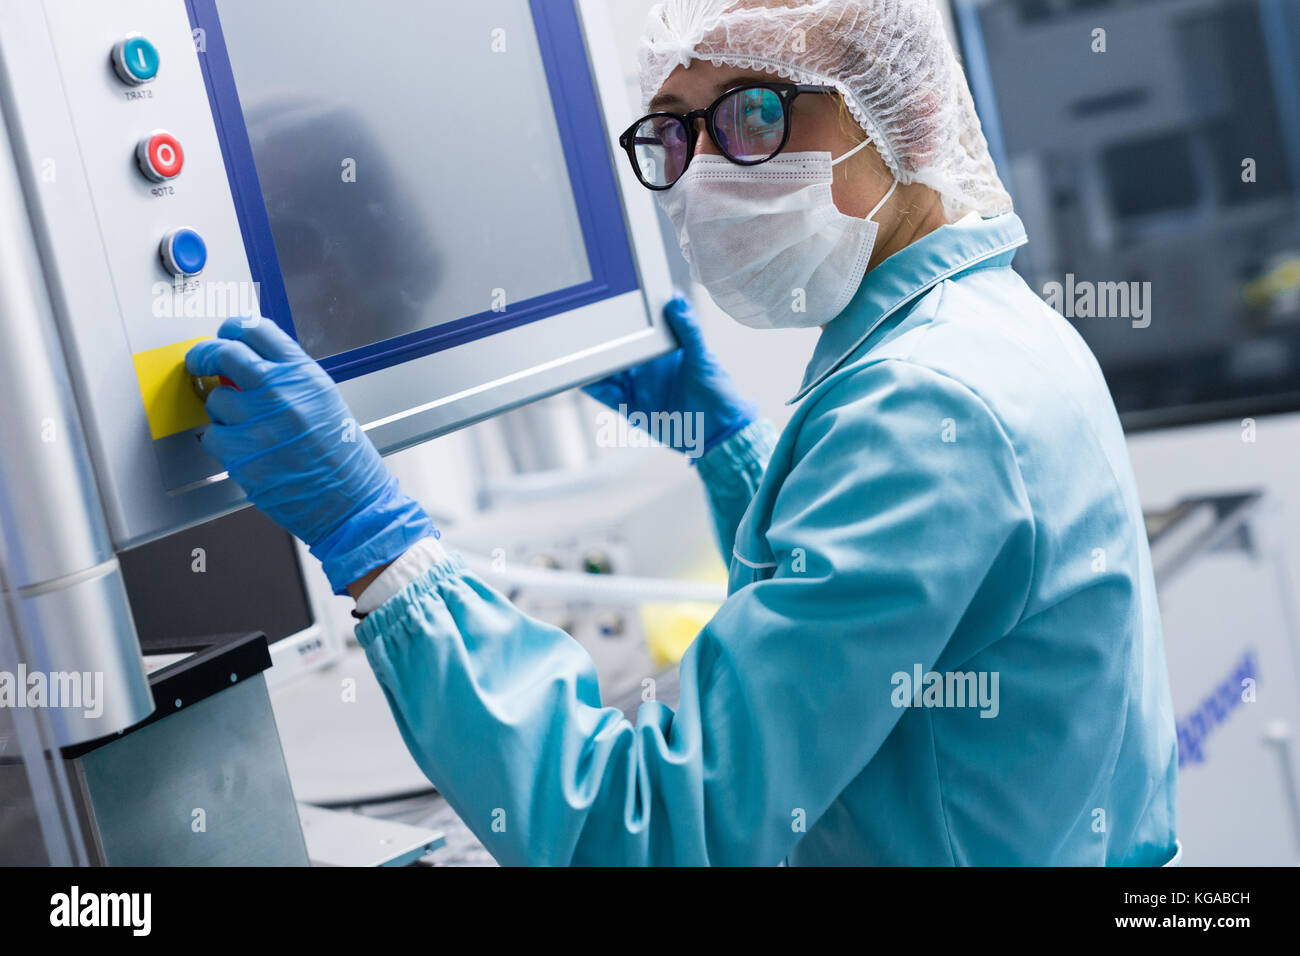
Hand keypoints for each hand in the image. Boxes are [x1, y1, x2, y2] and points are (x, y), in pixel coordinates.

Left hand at [185, 317, 434, 594]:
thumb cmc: (343, 457)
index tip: (224, 334)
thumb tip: (249, 367)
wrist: (351, 501)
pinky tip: (249, 452)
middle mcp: (280, 392)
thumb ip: (288, 379)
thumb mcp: (324, 401)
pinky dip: (224, 444)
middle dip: (205, 355)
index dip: (232, 328)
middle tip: (200, 362)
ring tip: (248, 428)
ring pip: (215, 401)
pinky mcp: (241, 454)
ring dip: (223, 412)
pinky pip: (214, 438)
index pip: (256, 330)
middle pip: (223, 354)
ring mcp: (257, 422)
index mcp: (303, 375)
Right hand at [583, 296, 755, 457]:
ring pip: (608, 371)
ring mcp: (638, 386)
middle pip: (618, 349)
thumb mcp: (703, 358)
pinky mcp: (632, 407)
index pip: (640, 329)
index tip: (610, 304)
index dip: (625, 317)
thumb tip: (677, 300)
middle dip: (602, 340)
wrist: (717, 433)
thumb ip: (689, 331)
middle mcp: (647, 366)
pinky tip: (584, 380)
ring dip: (594, 364)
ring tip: (579, 353)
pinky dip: (594, 387)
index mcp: (664, 349)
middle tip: (586, 329)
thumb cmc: (717, 392)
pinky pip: (607, 395)